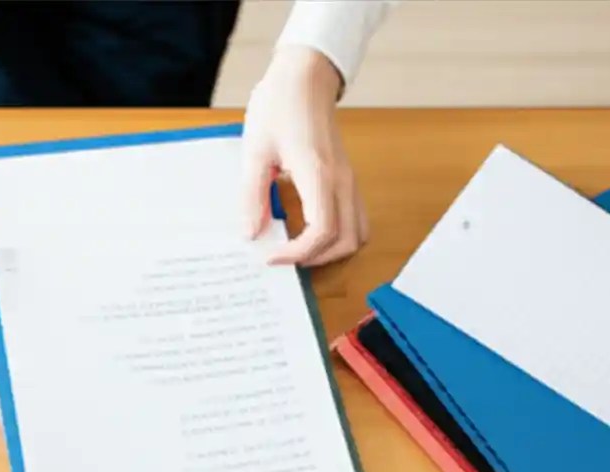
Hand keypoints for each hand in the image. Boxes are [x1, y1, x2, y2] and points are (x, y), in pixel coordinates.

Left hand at [242, 45, 368, 265]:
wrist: (305, 75)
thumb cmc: (278, 106)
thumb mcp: (254, 152)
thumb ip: (253, 197)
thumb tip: (251, 234)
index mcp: (319, 175)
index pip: (322, 232)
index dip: (296, 254)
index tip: (268, 256)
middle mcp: (342, 181)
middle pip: (347, 240)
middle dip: (315, 259)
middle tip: (282, 256)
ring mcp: (349, 179)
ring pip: (357, 233)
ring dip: (331, 250)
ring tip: (297, 249)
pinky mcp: (346, 176)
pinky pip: (354, 217)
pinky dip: (337, 234)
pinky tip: (308, 230)